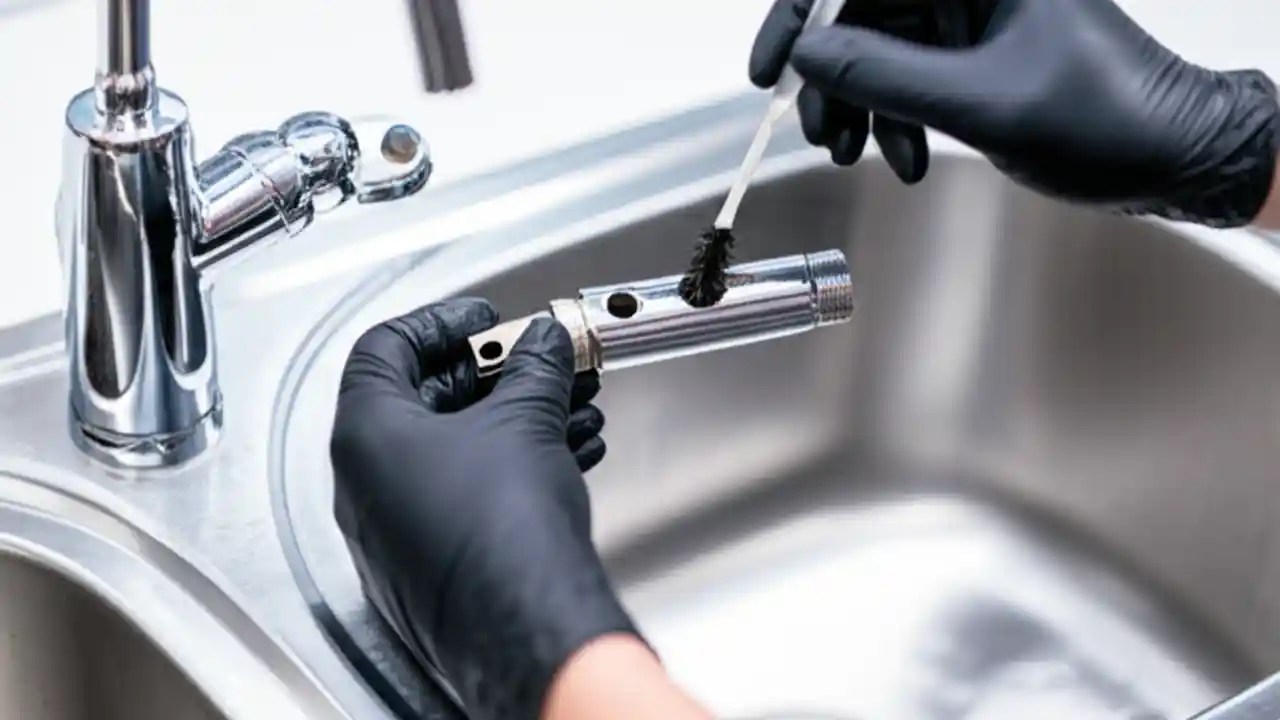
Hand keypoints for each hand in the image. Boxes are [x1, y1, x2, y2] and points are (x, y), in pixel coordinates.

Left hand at [330, 298, 638, 719]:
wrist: (527, 626)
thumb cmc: (503, 529)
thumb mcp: (525, 421)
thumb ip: (533, 366)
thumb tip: (542, 342)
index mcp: (366, 435)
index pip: (385, 348)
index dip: (440, 320)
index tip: (483, 316)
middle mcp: (368, 482)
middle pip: (427, 398)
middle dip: (496, 373)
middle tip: (541, 359)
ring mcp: (397, 527)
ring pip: (457, 448)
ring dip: (517, 418)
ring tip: (573, 405)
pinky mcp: (433, 560)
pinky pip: (469, 490)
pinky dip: (515, 462)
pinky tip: (570, 451)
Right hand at [751, 0, 1279, 226]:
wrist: (1168, 160)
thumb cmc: (1104, 119)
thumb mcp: (982, 100)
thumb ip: (885, 73)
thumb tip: (808, 54)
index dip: (802, 13)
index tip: (772, 70)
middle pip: (860, 10)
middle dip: (832, 78)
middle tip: (822, 136)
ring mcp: (970, 13)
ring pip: (876, 48)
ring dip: (860, 108)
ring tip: (861, 156)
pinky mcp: (971, 51)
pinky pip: (904, 76)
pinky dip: (893, 120)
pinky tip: (906, 159)